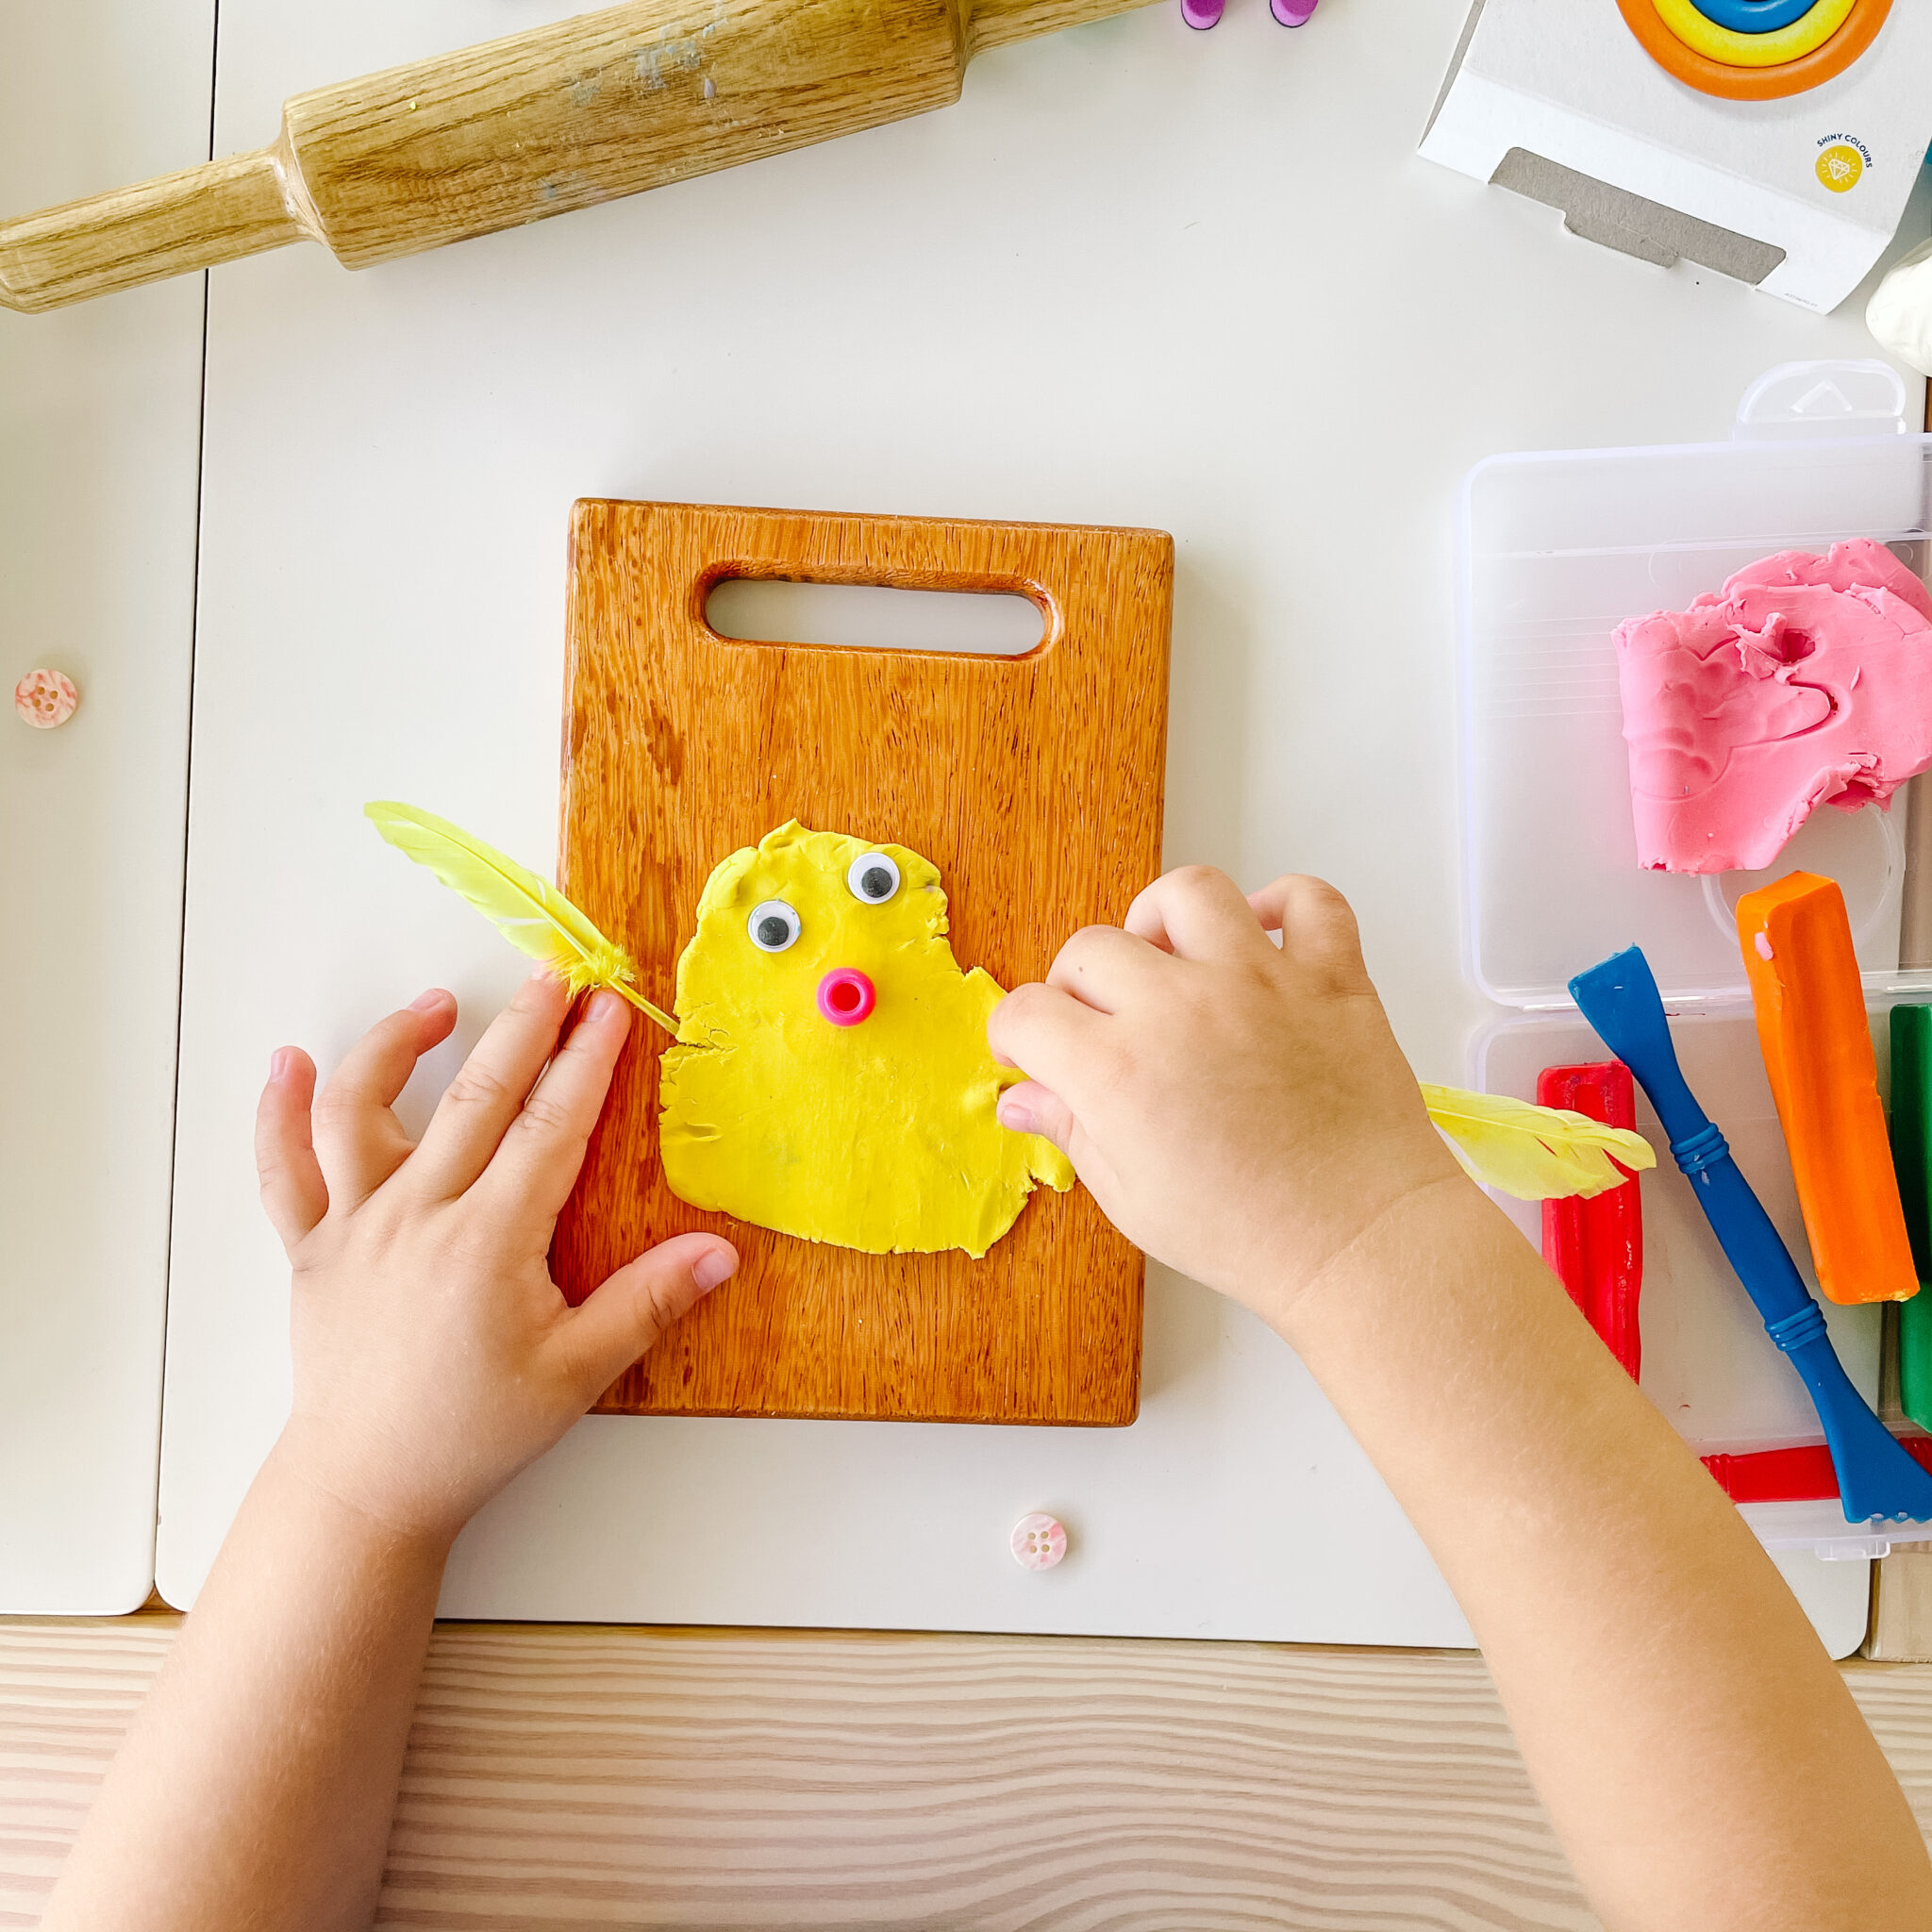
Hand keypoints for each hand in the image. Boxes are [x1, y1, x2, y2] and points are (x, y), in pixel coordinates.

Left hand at [254, 970, 737, 1547]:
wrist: (367, 1486)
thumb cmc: (473, 1432)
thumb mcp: (577, 1373)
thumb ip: (648, 1303)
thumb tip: (720, 1252)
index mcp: (489, 1242)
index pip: (549, 1128)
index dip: (584, 1063)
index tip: (608, 1009)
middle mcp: (417, 1217)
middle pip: (473, 1100)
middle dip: (519, 1028)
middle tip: (551, 975)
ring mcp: (356, 1227)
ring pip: (364, 1111)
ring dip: (397, 1046)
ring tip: (436, 1006)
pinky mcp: (311, 1249)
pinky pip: (284, 1170)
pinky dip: (278, 1112)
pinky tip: (287, 1062)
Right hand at [988, 867, 1462, 1326]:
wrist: (1360, 1241)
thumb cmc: (1251, 1233)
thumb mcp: (1133, 1197)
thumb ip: (1071, 1131)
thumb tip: (1022, 1100)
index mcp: (1117, 1070)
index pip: (1027, 1012)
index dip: (1018, 1036)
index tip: (1035, 1054)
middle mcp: (1180, 1008)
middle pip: (1091, 949)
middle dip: (1078, 986)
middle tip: (1102, 1025)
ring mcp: (1259, 983)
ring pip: (1188, 894)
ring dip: (1163, 920)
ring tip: (1169, 959)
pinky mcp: (1329, 978)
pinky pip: (1308, 900)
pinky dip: (1284, 905)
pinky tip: (1262, 937)